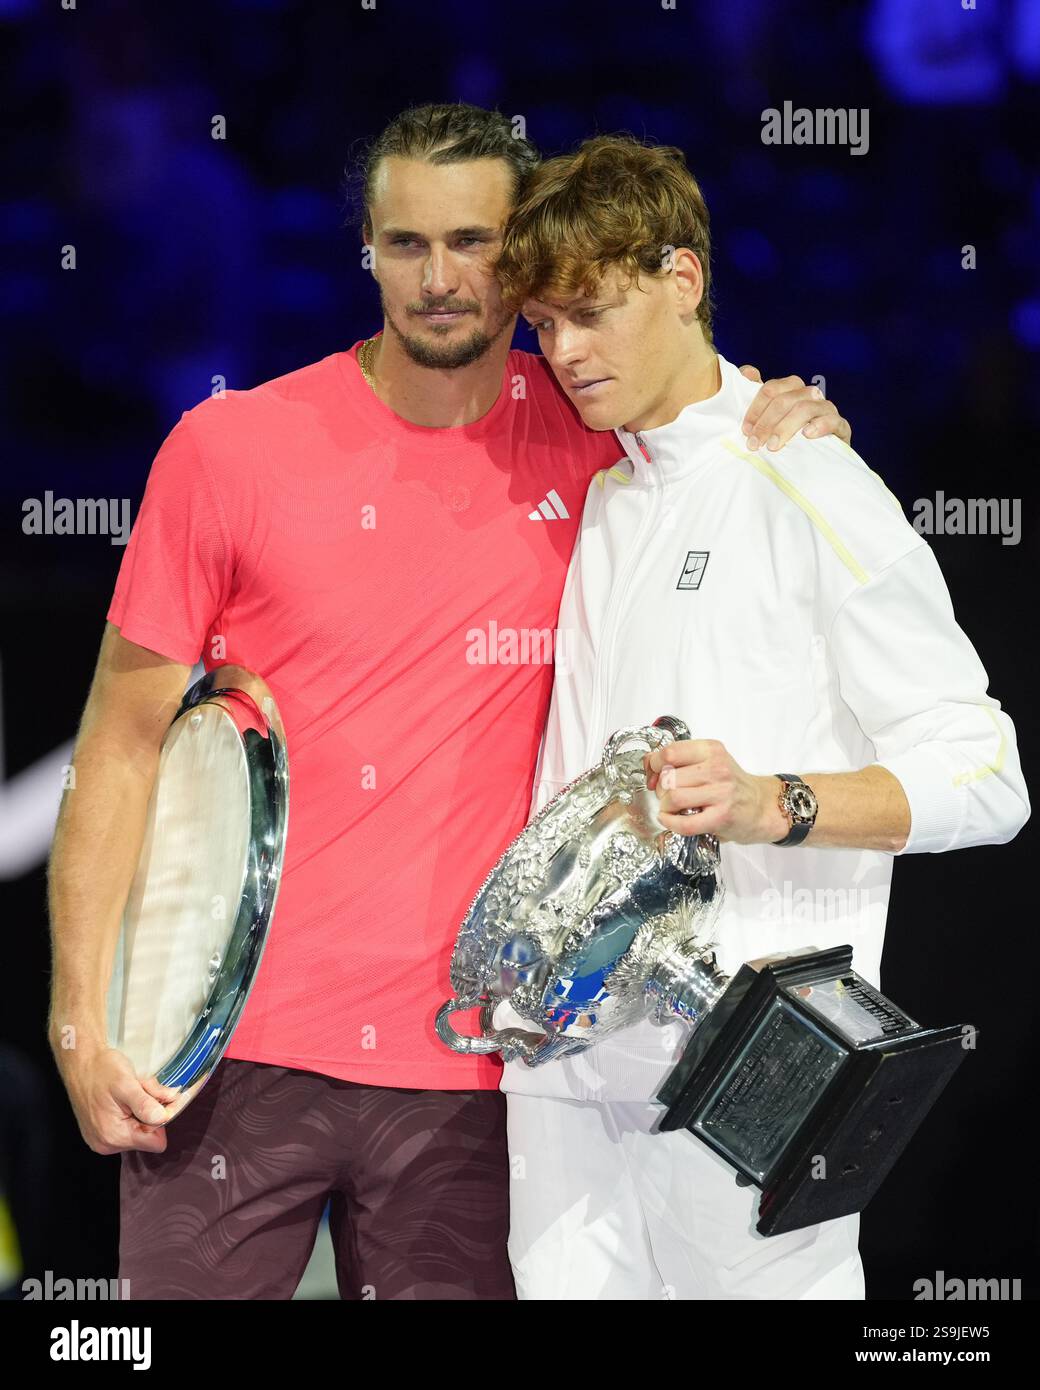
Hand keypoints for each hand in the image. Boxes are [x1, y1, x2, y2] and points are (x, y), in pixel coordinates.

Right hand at [54, 1038, 180, 1154]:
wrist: (80, 1064)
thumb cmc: (101, 1070)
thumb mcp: (126, 1083)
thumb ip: (145, 1104)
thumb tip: (164, 1117)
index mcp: (114, 1136)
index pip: (156, 1142)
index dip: (163, 1119)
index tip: (161, 1099)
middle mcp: (107, 1144)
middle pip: (147, 1135)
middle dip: (150, 1111)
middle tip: (141, 1091)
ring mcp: (102, 1140)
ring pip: (138, 1129)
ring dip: (141, 1110)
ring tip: (130, 1093)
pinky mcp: (101, 1133)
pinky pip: (127, 1127)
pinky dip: (131, 1112)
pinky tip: (123, 1098)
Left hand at [643, 738, 786, 842]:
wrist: (761, 806)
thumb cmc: (731, 785)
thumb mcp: (708, 762)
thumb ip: (679, 759)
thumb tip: (648, 762)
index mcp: (711, 750)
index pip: (669, 752)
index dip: (654, 765)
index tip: (654, 775)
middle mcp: (717, 768)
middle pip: (668, 777)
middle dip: (659, 789)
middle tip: (666, 795)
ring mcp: (721, 792)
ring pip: (674, 797)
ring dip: (665, 806)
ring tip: (672, 808)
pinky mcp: (722, 816)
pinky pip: (685, 822)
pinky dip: (671, 823)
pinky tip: (670, 820)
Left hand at [739, 365, 851, 450]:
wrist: (816, 461)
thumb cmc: (788, 438)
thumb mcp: (768, 420)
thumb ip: (758, 396)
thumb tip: (749, 372)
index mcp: (792, 390)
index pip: (772, 389)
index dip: (756, 409)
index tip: (746, 430)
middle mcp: (809, 395)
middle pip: (786, 399)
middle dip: (767, 422)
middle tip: (755, 443)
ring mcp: (826, 409)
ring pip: (805, 408)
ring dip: (786, 427)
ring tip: (773, 446)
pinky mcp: (841, 426)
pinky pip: (833, 420)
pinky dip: (819, 426)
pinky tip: (807, 435)